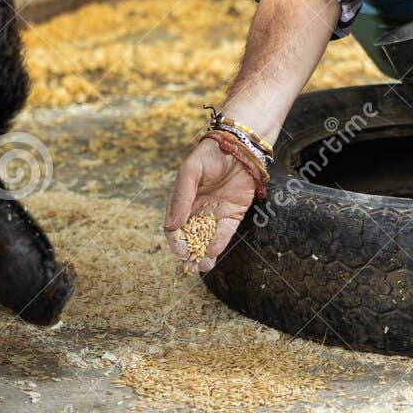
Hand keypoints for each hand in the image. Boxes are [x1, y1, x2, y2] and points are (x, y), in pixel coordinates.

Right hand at [162, 138, 256, 273]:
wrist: (240, 146)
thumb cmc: (210, 155)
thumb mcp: (190, 171)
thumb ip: (181, 197)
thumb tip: (172, 225)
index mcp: (182, 200)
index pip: (174, 225)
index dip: (175, 240)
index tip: (179, 251)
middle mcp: (196, 210)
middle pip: (189, 236)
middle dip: (189, 252)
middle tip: (189, 265)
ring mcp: (214, 214)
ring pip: (206, 239)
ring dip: (203, 253)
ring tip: (202, 266)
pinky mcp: (233, 216)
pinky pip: (224, 234)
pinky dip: (218, 244)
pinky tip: (213, 253)